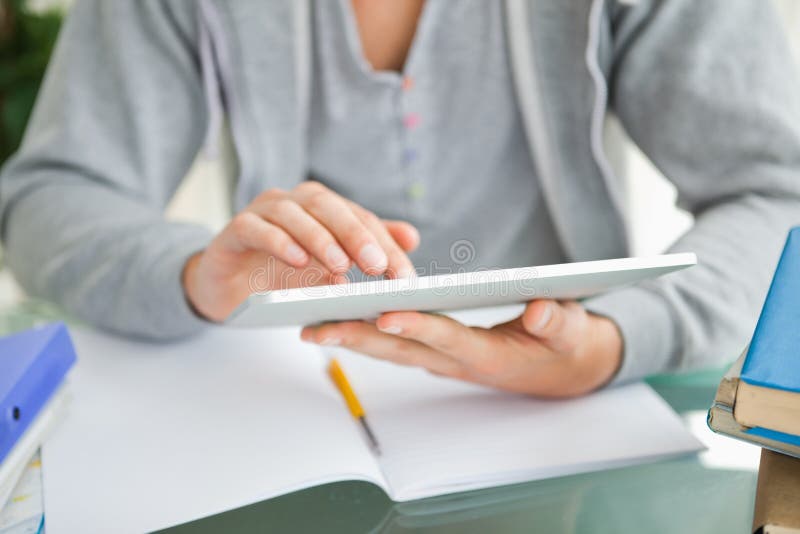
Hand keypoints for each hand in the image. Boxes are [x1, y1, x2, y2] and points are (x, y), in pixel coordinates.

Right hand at [183, 181, 419, 321]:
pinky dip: (279, 242)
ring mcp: (261, 212)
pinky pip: (256, 228)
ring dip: (320, 239)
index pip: (359, 217)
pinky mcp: (234, 231)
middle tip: (377, 266)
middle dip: (356, 235)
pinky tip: (297, 261)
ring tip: (340, 267)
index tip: (404, 276)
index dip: (385, 244)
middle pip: (327, 206)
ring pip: (293, 213)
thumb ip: (366, 249)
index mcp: (321, 207)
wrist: (227, 285)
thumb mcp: (329, 266)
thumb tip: (411, 238)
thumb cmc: (283, 272)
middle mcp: (293, 202)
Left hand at [301, 300, 622, 397]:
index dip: (417, 328)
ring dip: (350, 339)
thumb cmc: (564, 346)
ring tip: (309, 325)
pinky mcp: (436, 350)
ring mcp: (443, 358)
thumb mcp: (571, 332)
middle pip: (401, 350)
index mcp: (488, 356)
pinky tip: (337, 318)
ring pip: (390, 349)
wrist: (560, 370)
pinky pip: (395, 342)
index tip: (384, 315)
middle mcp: (456, 361)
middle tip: (314, 328)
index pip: (447, 340)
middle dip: (357, 339)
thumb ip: (558, 323)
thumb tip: (541, 308)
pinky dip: (365, 332)